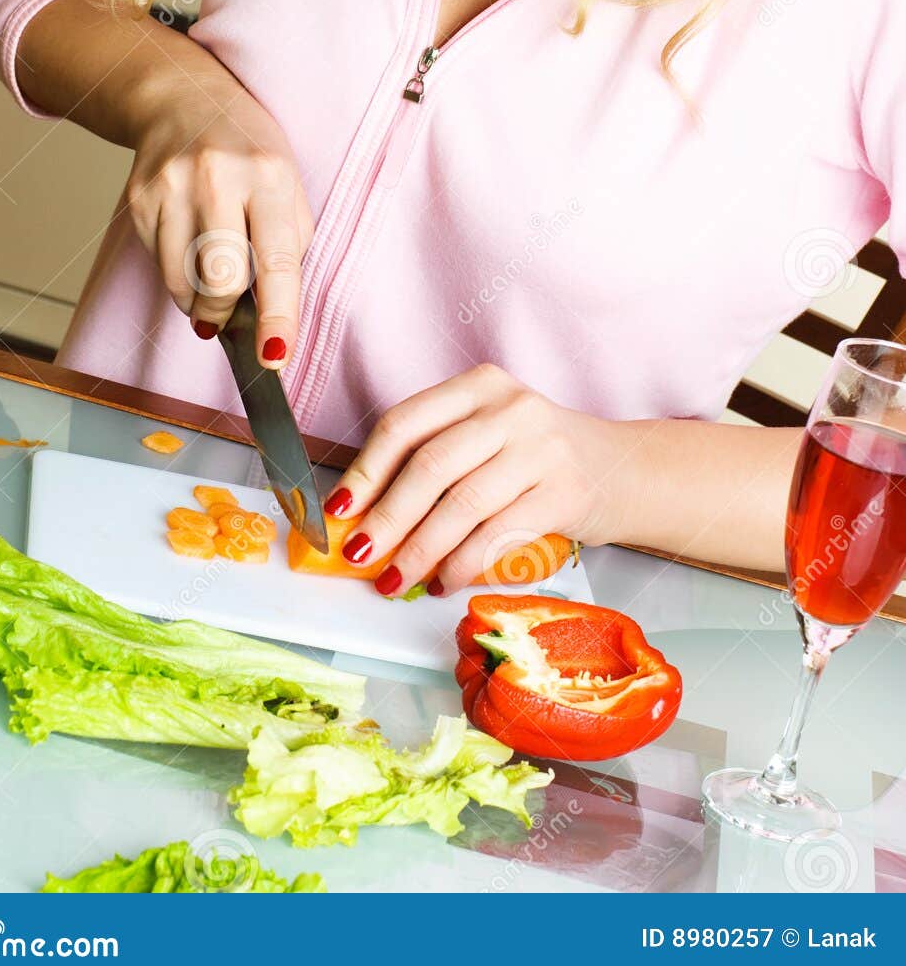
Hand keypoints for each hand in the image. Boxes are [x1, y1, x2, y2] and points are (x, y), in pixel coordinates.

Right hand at [122, 39, 314, 366]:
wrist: (181, 98)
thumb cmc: (247, 149)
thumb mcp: (287, 181)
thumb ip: (287, 243)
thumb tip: (272, 315)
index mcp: (270, 174)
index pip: (277, 260)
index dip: (278, 316)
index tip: (276, 356)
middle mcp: (218, 177)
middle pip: (221, 281)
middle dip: (228, 314)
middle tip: (232, 314)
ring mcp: (172, 187)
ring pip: (183, 283)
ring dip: (200, 301)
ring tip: (211, 279)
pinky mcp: (139, 199)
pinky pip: (159, 266)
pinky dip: (177, 276)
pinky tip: (188, 247)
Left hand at [325, 364, 624, 593]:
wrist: (626, 469)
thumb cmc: (541, 457)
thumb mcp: (491, 434)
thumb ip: (438, 457)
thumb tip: (365, 513)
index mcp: (479, 385)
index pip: (406, 422)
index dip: (366, 469)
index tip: (339, 509)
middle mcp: (510, 407)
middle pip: (429, 464)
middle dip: (386, 517)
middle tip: (359, 554)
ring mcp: (542, 447)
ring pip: (462, 503)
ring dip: (420, 550)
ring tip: (396, 578)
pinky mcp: (566, 491)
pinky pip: (498, 533)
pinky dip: (463, 563)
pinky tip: (444, 580)